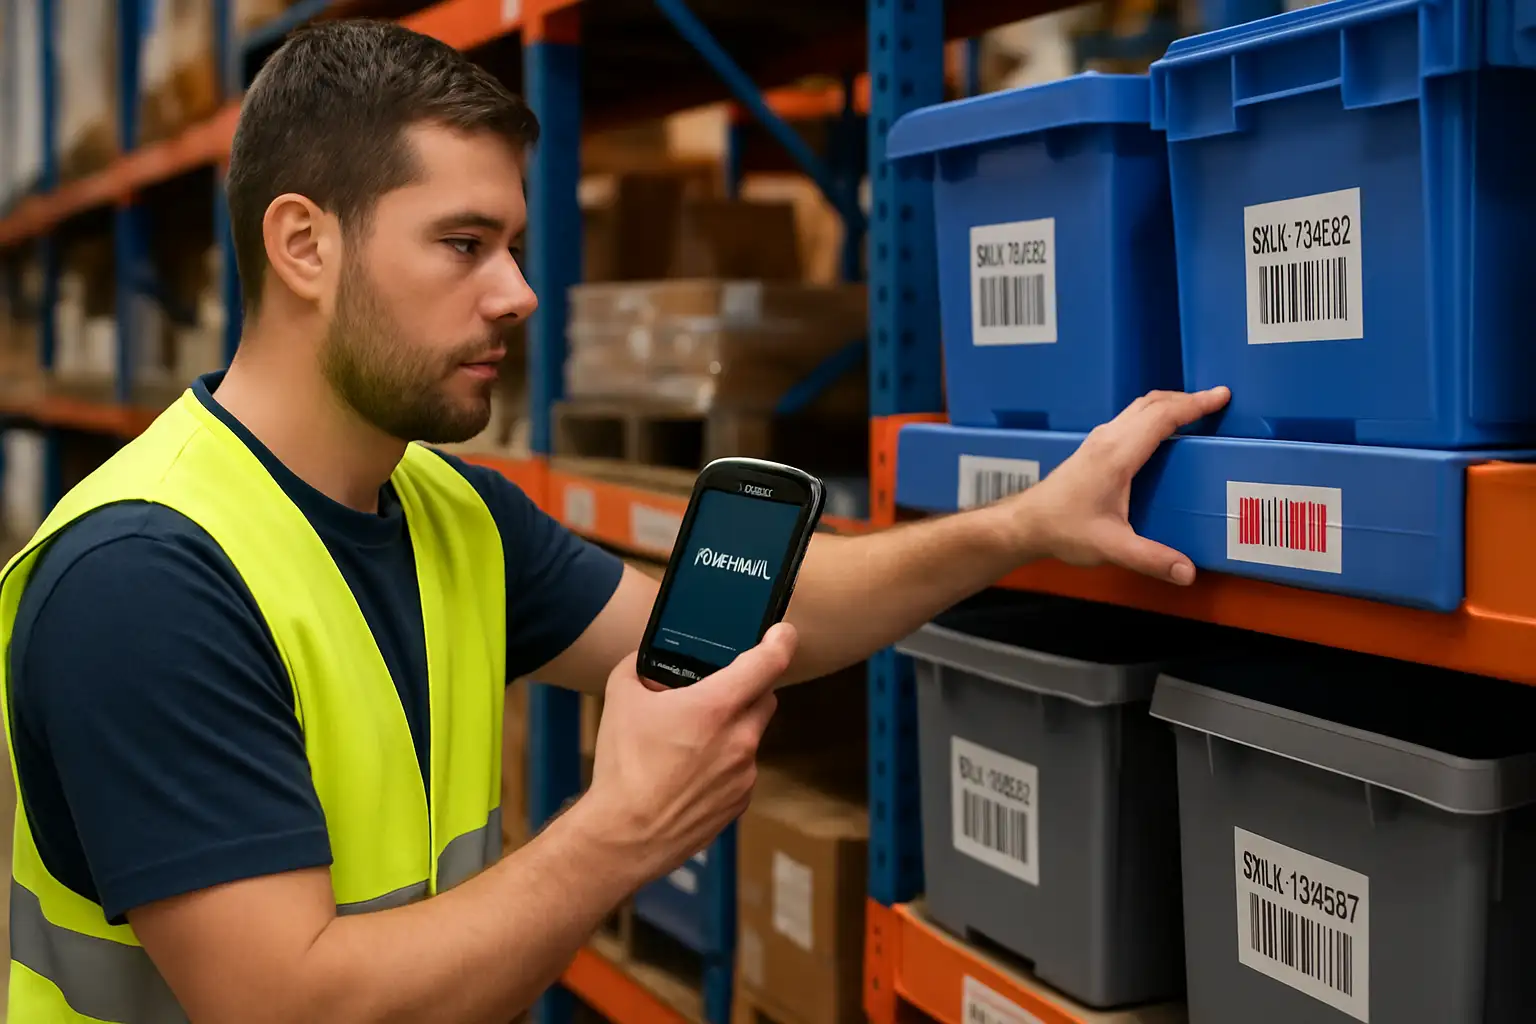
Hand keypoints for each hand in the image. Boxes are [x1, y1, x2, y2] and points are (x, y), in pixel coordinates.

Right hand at [581, 623, 797, 883]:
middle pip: (765, 697)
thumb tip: (647, 658)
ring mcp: (744, 773)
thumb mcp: (620, 698)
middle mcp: (739, 738)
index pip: (769, 662)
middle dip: (749, 688)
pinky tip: (690, 772)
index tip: (783, 632)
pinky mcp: (740, 801)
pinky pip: (742, 769)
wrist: (624, 835)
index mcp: (716, 706)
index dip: (781, 641)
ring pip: (751, 736)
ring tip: (690, 740)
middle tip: (718, 690)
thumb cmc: (623, 766)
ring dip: (732, 729)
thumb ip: (638, 666)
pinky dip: (725, 763)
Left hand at [1013, 386, 1229, 584]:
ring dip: (1169, 404)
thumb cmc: (1063, 529)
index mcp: (1117, 454)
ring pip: (1139, 408)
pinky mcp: (1094, 447)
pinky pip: (1130, 419)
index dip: (1195, 404)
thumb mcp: (1110, 547)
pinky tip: (1163, 431)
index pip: (1162, 417)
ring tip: (1196, 410)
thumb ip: (1150, 558)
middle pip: (1152, 403)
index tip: (1222, 395)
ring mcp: (1099, 440)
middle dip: (1187, 398)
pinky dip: (1154, 415)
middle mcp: (1108, 438)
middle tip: (1217, 399)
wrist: (1025, 523)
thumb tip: (1187, 572)